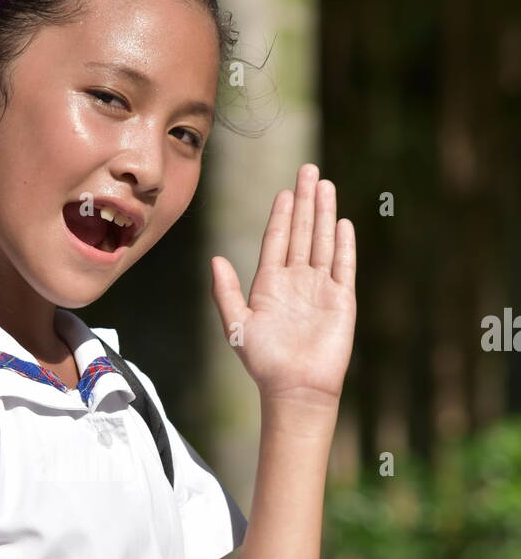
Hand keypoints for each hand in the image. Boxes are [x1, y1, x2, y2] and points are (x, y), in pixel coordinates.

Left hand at [210, 163, 355, 407]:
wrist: (294, 388)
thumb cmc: (263, 362)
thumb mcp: (236, 325)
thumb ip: (225, 291)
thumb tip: (215, 259)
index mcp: (270, 284)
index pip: (277, 239)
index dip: (281, 214)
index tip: (285, 190)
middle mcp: (296, 281)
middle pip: (301, 232)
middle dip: (305, 201)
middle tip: (309, 170)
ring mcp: (320, 288)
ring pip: (322, 242)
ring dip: (324, 214)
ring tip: (325, 185)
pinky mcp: (340, 299)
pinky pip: (342, 266)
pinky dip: (343, 244)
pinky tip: (343, 222)